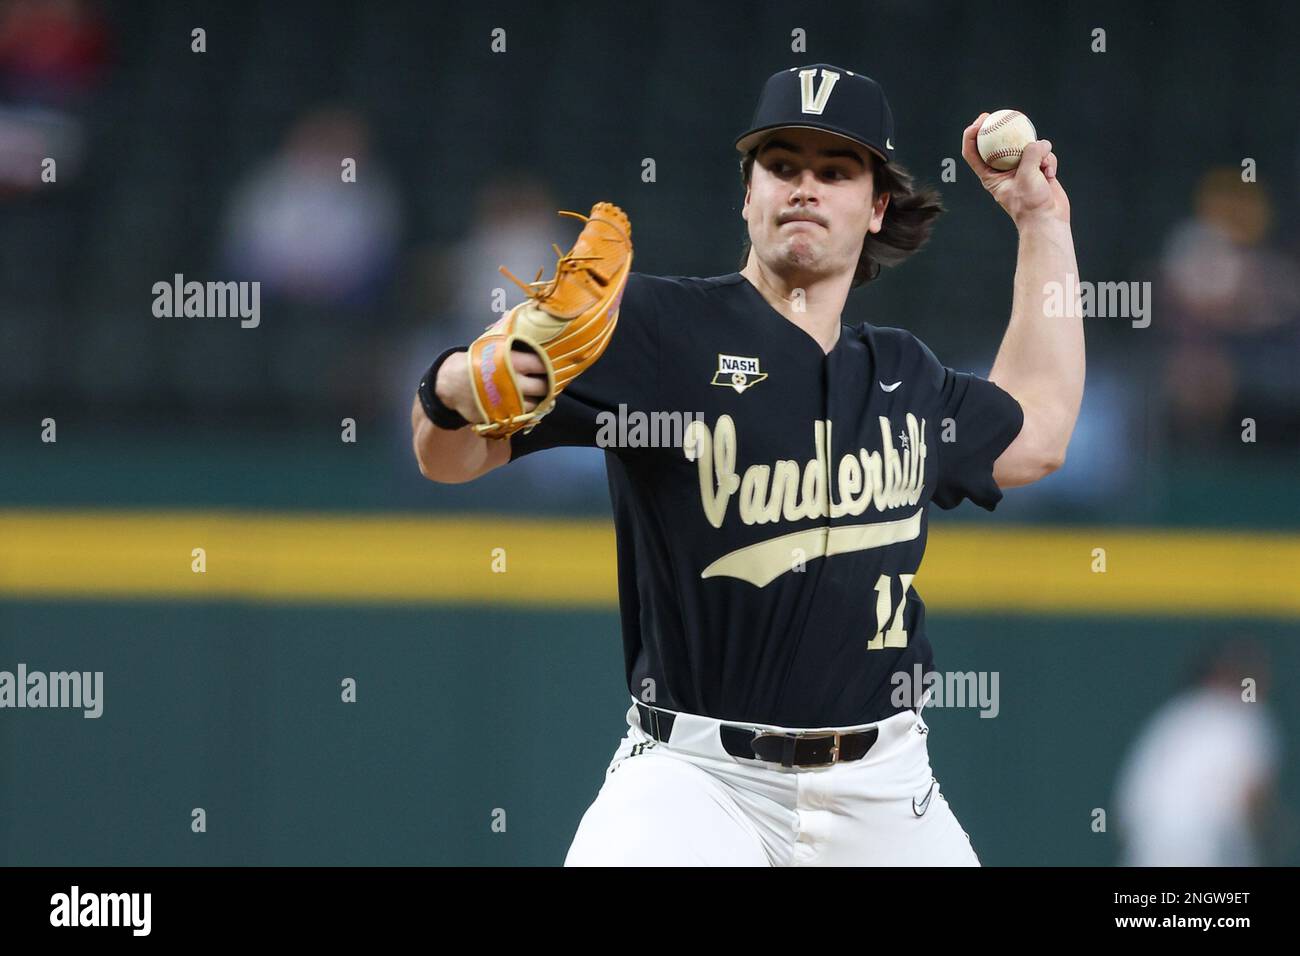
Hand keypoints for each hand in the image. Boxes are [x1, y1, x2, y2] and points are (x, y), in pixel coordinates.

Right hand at [435, 348, 548, 423]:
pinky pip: (521, 416)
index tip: (548, 367)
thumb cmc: (475, 362)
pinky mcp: (502, 416)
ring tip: (531, 394)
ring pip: (534, 404)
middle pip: (543, 387)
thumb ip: (516, 351)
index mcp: (513, 362)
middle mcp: (514, 382)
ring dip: (536, 400)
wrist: (450, 383)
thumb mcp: (494, 349)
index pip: (543, 365)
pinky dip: (524, 411)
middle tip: (543, 382)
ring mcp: (508, 401)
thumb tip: (539, 346)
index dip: (548, 366)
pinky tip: (520, 403)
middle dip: (545, 385)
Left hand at [961, 112, 1069, 228]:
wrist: (1048, 220)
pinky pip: (1043, 155)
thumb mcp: (1027, 177)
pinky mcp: (1038, 169)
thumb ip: (1030, 155)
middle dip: (1000, 127)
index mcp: (990, 176)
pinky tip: (1051, 174)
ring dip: (1038, 153)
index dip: (972, 134)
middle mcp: (1004, 171)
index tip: (981, 120)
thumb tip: (1038, 142)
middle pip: (997, 143)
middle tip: (1004, 114)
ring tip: (1042, 167)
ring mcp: (1021, 169)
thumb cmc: (1031, 204)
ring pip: (1027, 146)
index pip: (973, 152)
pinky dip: (1049, 162)